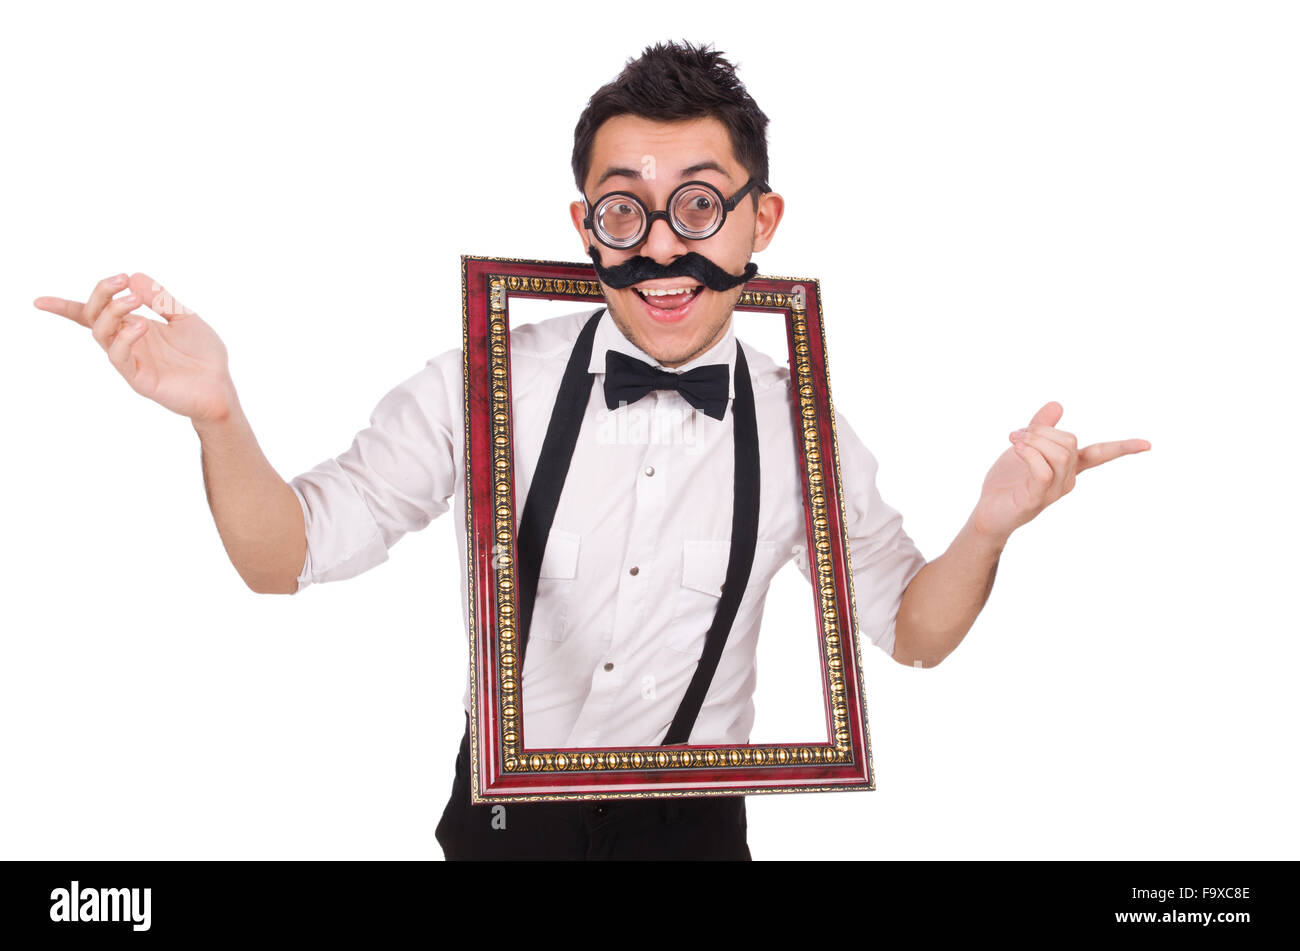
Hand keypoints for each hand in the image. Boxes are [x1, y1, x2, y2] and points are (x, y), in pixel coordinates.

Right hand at [34, 272, 236, 423]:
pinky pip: (119, 357)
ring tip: (133, 300)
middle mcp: (128, 343)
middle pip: (94, 317)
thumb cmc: (204, 356)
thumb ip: (161, 298)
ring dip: (112, 312)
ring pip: (102, 334)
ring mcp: (131, 361)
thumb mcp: (184, 317)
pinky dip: (124, 337)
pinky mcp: (139, 379)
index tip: (40, 302)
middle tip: (121, 281)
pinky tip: (141, 325)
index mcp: (135, 328)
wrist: (221, 387)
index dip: (65, 308)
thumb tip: (134, 277)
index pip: (93, 316)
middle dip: (101, 294)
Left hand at [971, 401, 1150, 541]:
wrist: (988, 512)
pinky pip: (1042, 470)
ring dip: (1034, 439)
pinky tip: (1015, 449)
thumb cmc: (1008, 482)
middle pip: (1070, 441)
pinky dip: (1029, 453)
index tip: (1148, 444)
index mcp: (1068, 468)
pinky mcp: (1036, 499)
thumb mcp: (1025, 448)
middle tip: (1017, 433)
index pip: (1101, 454)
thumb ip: (1041, 427)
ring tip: (1014, 440)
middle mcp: (1067, 480)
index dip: (1123, 448)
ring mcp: (1053, 491)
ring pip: (1059, 453)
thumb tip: (1058, 404)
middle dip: (1042, 430)